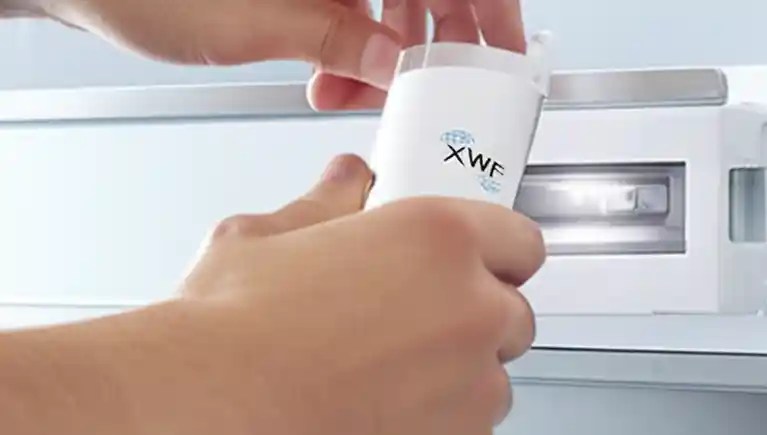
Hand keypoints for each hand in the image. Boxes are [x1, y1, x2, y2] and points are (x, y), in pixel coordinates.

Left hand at [30, 0, 525, 109]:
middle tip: (448, 87)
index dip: (488, 8)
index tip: (505, 47)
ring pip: (389, 5)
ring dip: (389, 55)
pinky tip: (334, 80)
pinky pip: (352, 16)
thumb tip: (399, 65)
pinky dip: (354, 52)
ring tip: (369, 92)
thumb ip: (342, 43)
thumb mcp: (260, 23)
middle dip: (437, 40)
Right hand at [173, 154, 542, 434]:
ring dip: (452, 396)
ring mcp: (477, 390)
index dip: (493, 264)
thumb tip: (347, 180)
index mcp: (440, 240)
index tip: (472, 280)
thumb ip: (327, 207)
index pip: (521, 244)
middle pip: (511, 322)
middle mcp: (474, 311)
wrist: (202, 418)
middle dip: (469, 333)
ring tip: (370, 403)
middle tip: (397, 349)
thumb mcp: (264, 238)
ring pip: (490, 393)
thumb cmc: (224, 331)